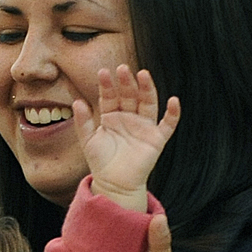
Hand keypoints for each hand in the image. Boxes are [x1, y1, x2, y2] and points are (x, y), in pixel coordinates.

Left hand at [78, 66, 179, 212]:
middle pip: (130, 95)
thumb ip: (82, 122)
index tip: (103, 72)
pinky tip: (174, 100)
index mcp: (112, 116)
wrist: (114, 183)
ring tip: (143, 74)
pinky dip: (173, 113)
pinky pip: (168, 124)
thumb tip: (77, 102)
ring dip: (147, 89)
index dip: (107, 85)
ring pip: (148, 103)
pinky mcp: (157, 138)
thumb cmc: (101, 161)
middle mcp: (129, 117)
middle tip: (122, 68)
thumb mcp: (87, 140)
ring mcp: (144, 126)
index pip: (110, 96)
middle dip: (126, 82)